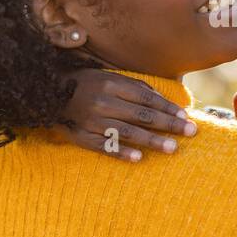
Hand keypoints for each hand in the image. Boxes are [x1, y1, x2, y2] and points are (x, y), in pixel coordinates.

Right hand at [54, 68, 196, 161]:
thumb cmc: (85, 84)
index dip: (167, 107)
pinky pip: (103, 147)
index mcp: (111, 84)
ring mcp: (91, 121)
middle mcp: (102, 102)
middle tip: (191, 133)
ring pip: (126, 132)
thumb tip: (163, 100)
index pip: (146, 98)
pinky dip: (121, 153)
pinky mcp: (81, 137)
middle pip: (141, 115)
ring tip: (173, 148)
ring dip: (152, 141)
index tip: (185, 117)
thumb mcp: (108, 77)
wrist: (45, 93)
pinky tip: (138, 159)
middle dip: (168, 124)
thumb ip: (134, 87)